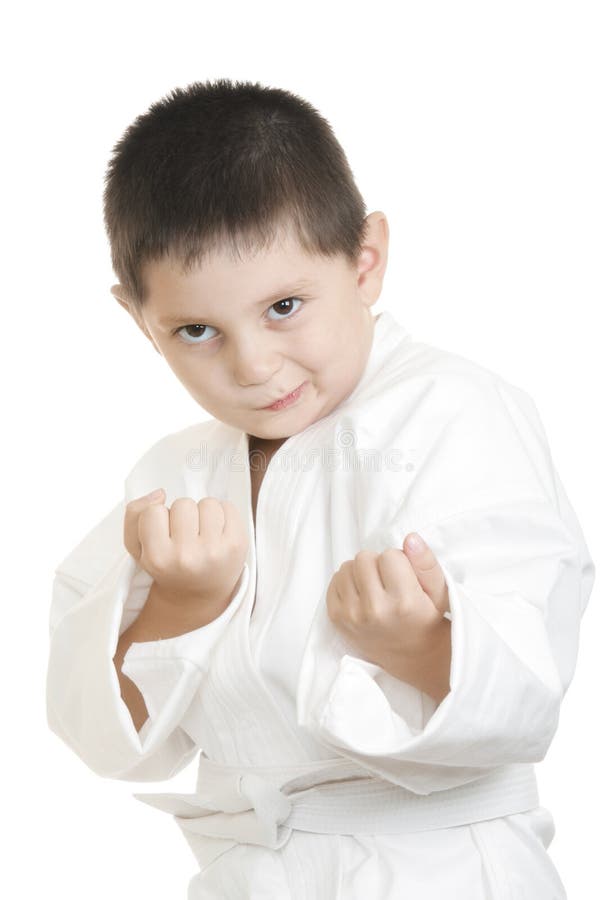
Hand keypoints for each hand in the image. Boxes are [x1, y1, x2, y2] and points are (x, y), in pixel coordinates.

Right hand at [123, 489, 248, 614]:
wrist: (198, 595)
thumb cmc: (167, 566)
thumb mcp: (138, 548)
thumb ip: (134, 515)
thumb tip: (160, 493)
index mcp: (159, 559)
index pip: (153, 511)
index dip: (158, 518)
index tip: (164, 535)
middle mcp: (187, 557)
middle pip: (183, 504)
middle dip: (183, 515)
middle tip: (185, 535)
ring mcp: (215, 551)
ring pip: (207, 503)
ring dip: (204, 513)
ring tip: (202, 533)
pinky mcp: (238, 544)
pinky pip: (229, 506)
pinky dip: (223, 514)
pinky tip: (218, 533)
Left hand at [326, 533, 449, 678]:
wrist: (412, 655)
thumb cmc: (426, 618)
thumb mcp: (439, 591)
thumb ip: (426, 562)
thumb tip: (410, 538)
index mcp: (404, 602)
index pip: (390, 555)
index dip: (399, 562)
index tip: (404, 579)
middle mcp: (375, 610)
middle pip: (364, 557)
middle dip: (377, 564)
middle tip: (388, 583)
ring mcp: (352, 616)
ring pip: (347, 566)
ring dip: (360, 572)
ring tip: (375, 589)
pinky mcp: (336, 618)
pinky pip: (334, 580)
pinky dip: (347, 583)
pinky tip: (362, 596)